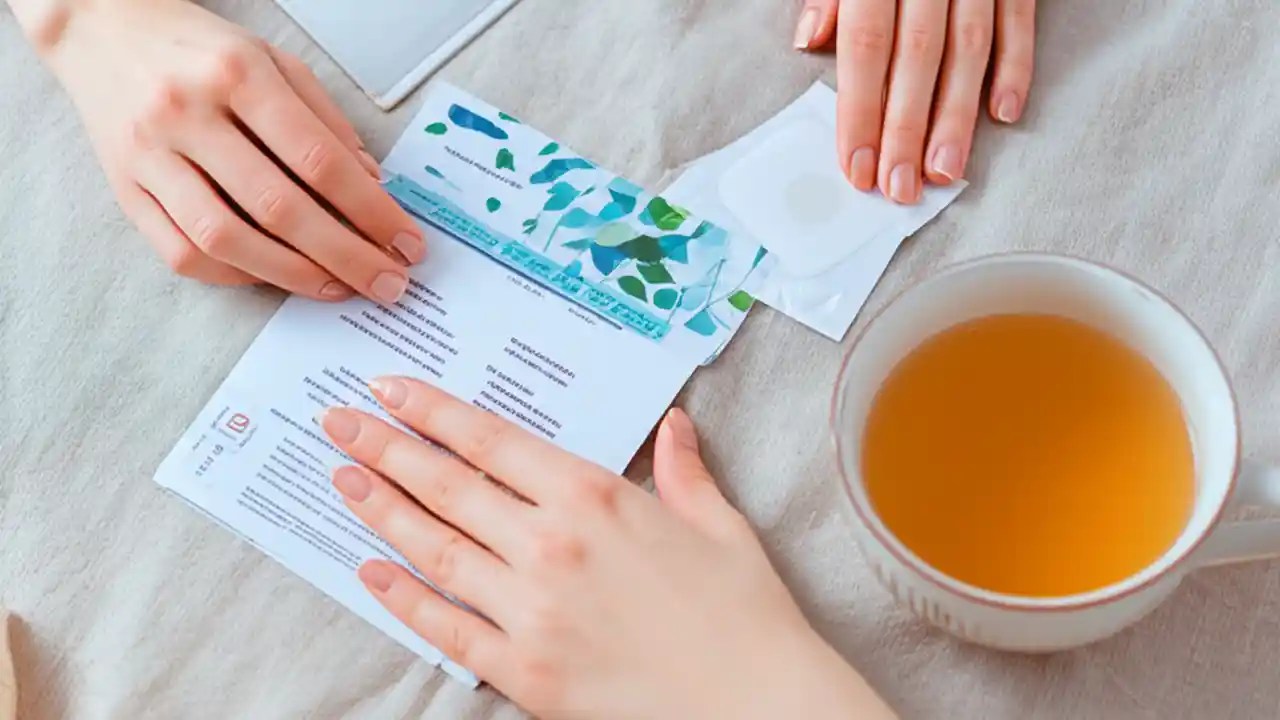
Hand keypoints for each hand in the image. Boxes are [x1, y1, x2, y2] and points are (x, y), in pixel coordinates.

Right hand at [36, 0, 424, 302]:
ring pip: (225, 239)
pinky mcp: (124, 189)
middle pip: (279, 208)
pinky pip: (181, 252)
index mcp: (238, 74)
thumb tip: (373, 187)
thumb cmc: (201, 49)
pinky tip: (275, 276)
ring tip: (339, 287)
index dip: (372, 212)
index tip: (407, 244)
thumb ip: (325, 121)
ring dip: (293, 275)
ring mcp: (149, 155)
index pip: (319, 160)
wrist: (103, 29)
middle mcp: (188, 113)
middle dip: (346, 256)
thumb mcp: (275, 61)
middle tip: (388, 285)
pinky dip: (235, 275)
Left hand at [320, 380, 894, 718]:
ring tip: (341, 479)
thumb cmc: (742, 611)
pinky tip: (369, 571)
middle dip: (385, 448)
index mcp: (595, 497)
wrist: (757, 703)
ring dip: (381, 510)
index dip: (432, 412)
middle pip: (447, 486)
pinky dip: (401, 598)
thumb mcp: (718, 524)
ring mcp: (529, 610)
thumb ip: (684, 469)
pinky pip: (445, 627)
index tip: (390, 390)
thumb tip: (675, 425)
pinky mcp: (522, 671)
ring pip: (434, 549)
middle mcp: (550, 545)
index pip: (490, 441)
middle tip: (339, 421)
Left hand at [794, 0, 1035, 202]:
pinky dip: (1016, 65)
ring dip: (958, 115)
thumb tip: (810, 42)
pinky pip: (1021, 16)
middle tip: (900, 187)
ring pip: (970, 47)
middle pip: (918, 57)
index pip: (866, 46)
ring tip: (947, 171)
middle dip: (907, 129)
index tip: (855, 166)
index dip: (860, 110)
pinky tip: (1005, 113)